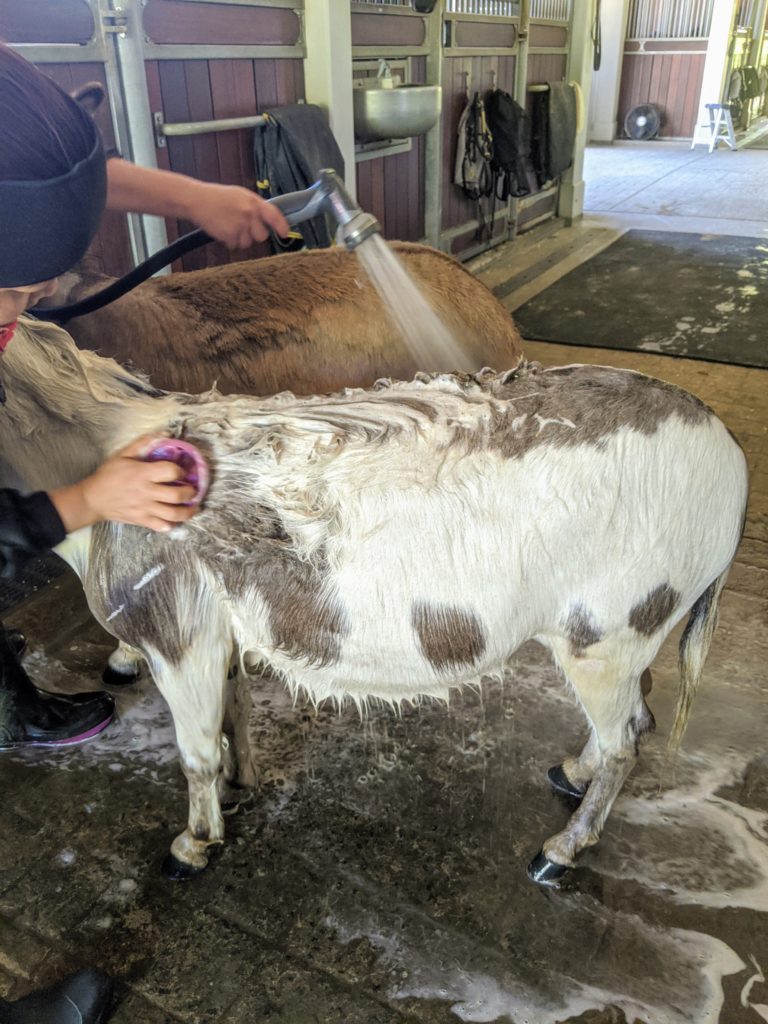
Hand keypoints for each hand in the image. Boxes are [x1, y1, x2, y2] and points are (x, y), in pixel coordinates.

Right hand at [51, 436, 199, 533]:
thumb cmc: (109, 475)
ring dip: (188, 512)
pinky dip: (172, 525)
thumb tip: (164, 433)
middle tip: (193, 490)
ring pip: (173, 514)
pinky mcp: (142, 520)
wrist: (93, 499)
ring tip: (193, 507)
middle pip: (177, 496)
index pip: (170, 471)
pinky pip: (162, 527)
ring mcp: (145, 508)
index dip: (181, 471)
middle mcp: (147, 492)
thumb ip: (143, 443)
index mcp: (143, 474)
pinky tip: (176, 520)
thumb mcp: (123, 454)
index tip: (183, 472)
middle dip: (190, 493)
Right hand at [184, 180, 288, 248]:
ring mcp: (240, 226)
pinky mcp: (230, 235)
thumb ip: (254, 206)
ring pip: (248, 243)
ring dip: (240, 239)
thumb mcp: (240, 195)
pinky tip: (222, 229)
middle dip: (254, 235)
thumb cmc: (217, 197)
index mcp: (253, 201)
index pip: (274, 216)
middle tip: (243, 227)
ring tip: (228, 225)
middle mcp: (249, 214)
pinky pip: (235, 246)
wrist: (196, 200)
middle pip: (262, 236)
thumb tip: (267, 220)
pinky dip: (229, 242)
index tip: (285, 233)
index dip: (282, 226)